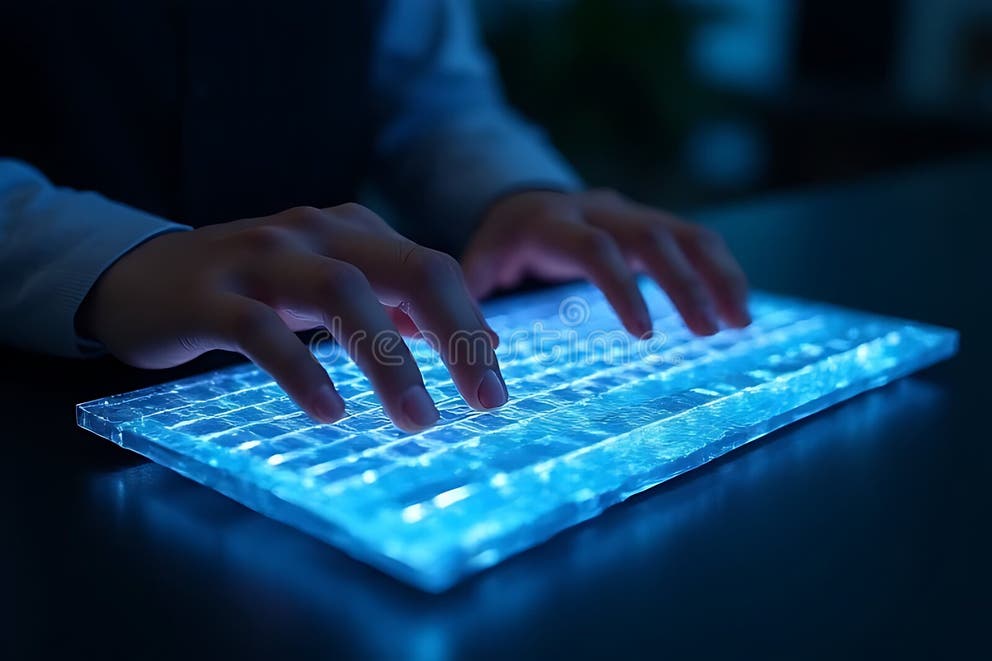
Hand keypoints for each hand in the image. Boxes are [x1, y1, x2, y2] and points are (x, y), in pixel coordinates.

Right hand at [78, 204, 506, 431]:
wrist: (143, 278)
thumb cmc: (253, 291)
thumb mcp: (330, 288)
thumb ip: (397, 305)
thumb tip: (479, 338)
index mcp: (350, 232)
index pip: (432, 270)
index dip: (472, 326)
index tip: (496, 386)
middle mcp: (313, 236)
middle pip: (407, 270)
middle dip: (457, 336)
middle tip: (486, 401)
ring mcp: (260, 260)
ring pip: (341, 295)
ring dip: (388, 359)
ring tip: (417, 418)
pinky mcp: (209, 297)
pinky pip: (261, 330)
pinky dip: (301, 370)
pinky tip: (329, 412)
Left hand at [462, 189, 750, 335]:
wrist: (522, 201)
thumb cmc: (501, 248)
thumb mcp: (480, 268)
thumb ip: (477, 302)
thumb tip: (489, 349)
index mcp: (552, 224)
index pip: (593, 248)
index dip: (621, 286)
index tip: (645, 334)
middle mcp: (598, 212)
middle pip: (651, 236)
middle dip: (685, 282)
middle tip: (711, 330)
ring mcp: (630, 214)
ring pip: (684, 232)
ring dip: (717, 275)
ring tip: (741, 321)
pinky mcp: (652, 223)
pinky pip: (695, 239)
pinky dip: (720, 270)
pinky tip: (738, 307)